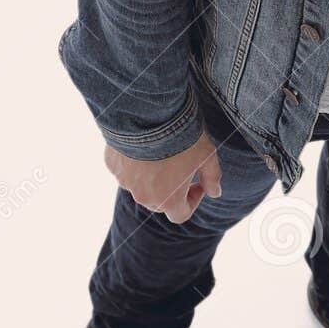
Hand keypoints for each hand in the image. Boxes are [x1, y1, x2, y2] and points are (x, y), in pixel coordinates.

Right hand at [104, 131, 221, 223]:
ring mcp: (125, 181)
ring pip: (140, 186)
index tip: (198, 184)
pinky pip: (125, 170)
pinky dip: (134, 164)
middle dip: (172, 190)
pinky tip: (143, 145)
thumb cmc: (183, 137)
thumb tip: (215, 192)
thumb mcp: (207, 155)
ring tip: (161, 154)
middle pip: (159, 203)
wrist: (148, 112)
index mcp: (169, 200)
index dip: (192, 201)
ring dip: (151, 178)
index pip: (180, 215)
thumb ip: (212, 177)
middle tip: (181, 169)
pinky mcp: (113, 165)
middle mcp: (144, 197)